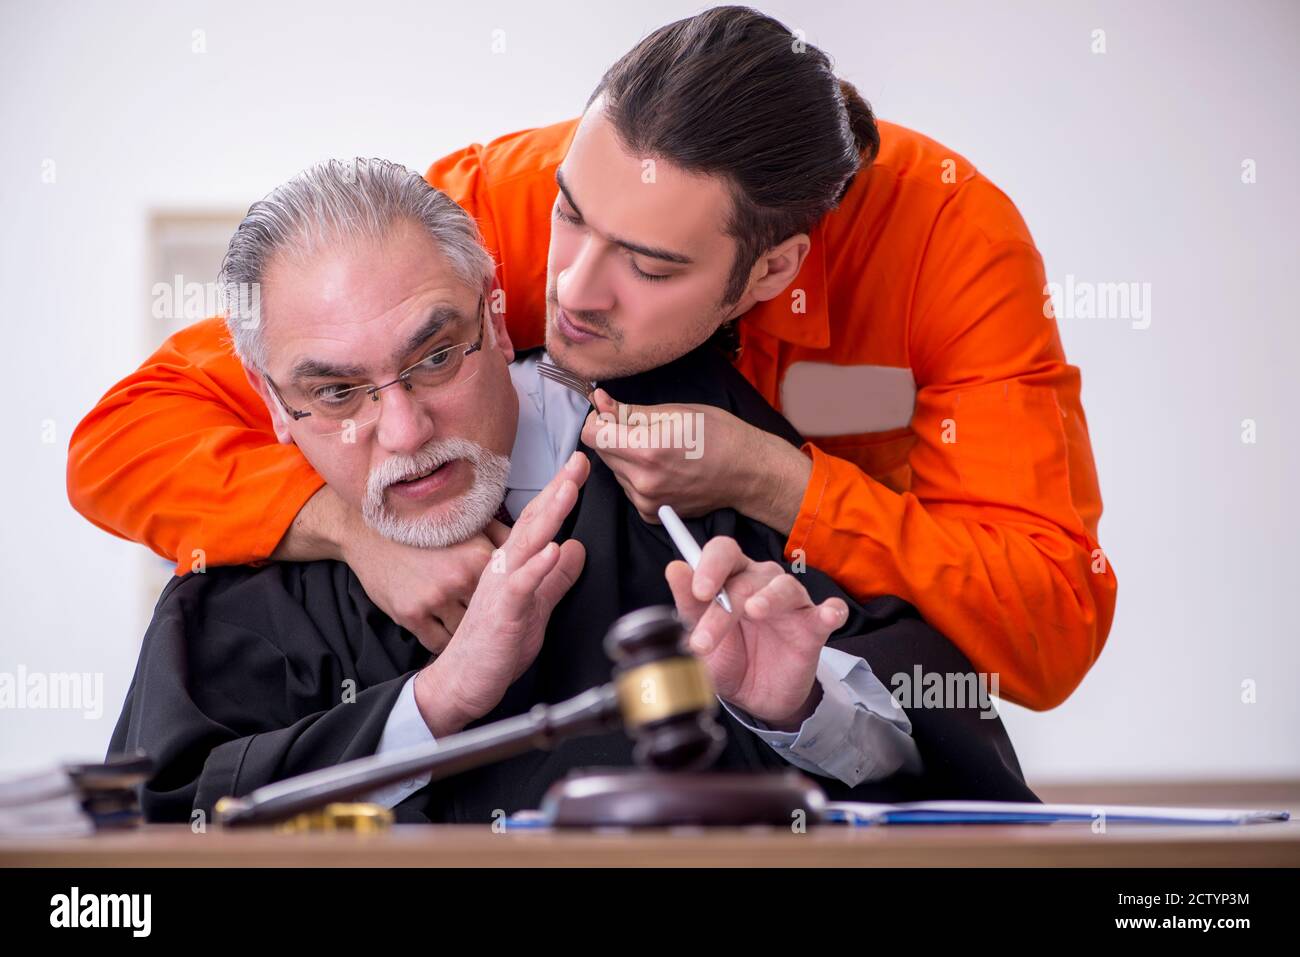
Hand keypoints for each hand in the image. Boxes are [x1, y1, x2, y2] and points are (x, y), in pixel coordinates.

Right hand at [340, 512, 510, 654]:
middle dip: (485, 619)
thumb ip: (499, 538)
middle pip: (488, 614)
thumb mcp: (463, 526)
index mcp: (480, 556)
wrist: (370, 531)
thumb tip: (533, 545)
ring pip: (464, 632)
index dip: (505, 600)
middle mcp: (460, 578)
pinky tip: (442, 631)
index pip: (508, 591)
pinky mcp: (412, 614)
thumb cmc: (419, 529)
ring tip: (463, 630)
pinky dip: (442, 642)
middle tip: (483, 623)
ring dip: (463, 634)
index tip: (504, 608)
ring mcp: (435, 597)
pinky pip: (437, 643)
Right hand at [414, 452, 588, 732]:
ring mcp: (500, 588)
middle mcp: (504, 569)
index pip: (540, 521)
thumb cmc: (493, 644)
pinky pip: (519, 586)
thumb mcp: (535, 607)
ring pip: (527, 545)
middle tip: (578, 461)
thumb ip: (554, 579)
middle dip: (558, 489)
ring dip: (549, 515)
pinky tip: (553, 549)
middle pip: (534, 522)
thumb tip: (574, 549)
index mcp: (514, 565)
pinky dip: (537, 566)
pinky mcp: (501, 612)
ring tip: (568, 489)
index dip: (560, 492)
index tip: (580, 466)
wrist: (459, 681)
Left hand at [580, 389, 811, 534]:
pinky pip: (628, 489)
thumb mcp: (675, 411)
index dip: (599, 420)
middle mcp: (643, 481)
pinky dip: (637, 477)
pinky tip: (663, 469)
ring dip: (625, 458)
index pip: (592, 435)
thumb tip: (599, 400)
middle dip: (613, 437)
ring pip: (614, 471)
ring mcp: (647, 501)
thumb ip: (630, 410)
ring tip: (659, 450)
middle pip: (601, 453)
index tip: (612, 415)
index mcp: (647, 450)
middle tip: (644, 429)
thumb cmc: (718, 435)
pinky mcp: (651, 513)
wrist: (747, 473)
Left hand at [664, 536, 847, 730]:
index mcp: (732, 577)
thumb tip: (675, 568)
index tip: (698, 591)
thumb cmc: (729, 657)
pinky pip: (830, 611)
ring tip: (753, 611)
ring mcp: (791, 603)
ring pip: (784, 587)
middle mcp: (762, 582)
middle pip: (745, 579)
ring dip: (768, 598)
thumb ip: (688, 603)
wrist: (754, 697)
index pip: (724, 552)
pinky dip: (831, 611)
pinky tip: (828, 615)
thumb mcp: (701, 636)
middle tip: (702, 640)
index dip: (710, 565)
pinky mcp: (814, 627)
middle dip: (721, 610)